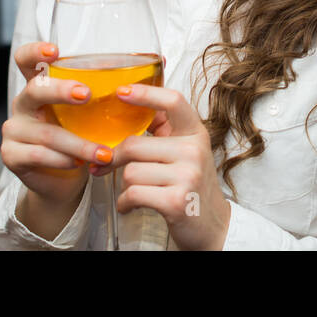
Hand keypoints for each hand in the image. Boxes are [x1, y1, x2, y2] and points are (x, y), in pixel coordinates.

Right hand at [0, 41, 116, 207]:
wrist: (64, 179)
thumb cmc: (83, 135)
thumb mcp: (98, 110)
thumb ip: (119, 86)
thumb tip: (160, 60)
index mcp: (42, 84)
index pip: (26, 60)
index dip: (35, 51)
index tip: (55, 51)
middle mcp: (24, 103)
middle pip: (33, 89)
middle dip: (60, 90)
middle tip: (86, 94)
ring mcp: (15, 129)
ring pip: (45, 132)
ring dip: (78, 143)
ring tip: (104, 152)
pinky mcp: (13, 156)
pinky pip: (40, 156)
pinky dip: (64, 160)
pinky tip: (81, 165)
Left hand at [108, 83, 231, 250]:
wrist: (211, 225)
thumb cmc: (191, 186)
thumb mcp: (185, 152)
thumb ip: (164, 131)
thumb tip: (126, 110)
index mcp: (195, 133)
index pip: (173, 101)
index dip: (145, 94)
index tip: (121, 92)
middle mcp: (194, 150)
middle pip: (134, 144)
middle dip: (114, 158)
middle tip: (105, 165)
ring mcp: (187, 176)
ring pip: (130, 171)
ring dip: (123, 186)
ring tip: (132, 192)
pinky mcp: (176, 201)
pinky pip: (132, 194)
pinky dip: (124, 203)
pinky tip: (129, 205)